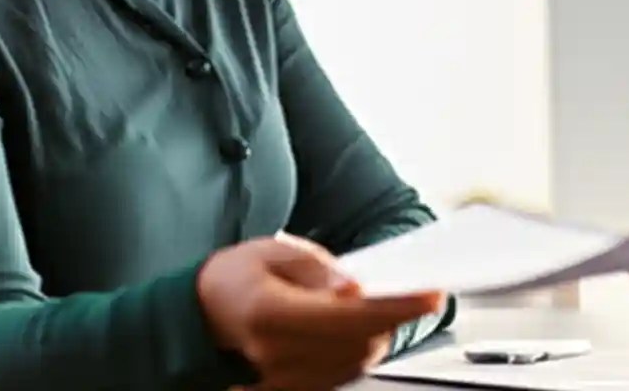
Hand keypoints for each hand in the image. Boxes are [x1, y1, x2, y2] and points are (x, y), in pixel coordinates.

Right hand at [199, 233, 443, 390]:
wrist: (197, 316)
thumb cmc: (236, 278)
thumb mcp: (274, 251)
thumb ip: (317, 270)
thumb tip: (355, 289)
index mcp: (270, 313)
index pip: (349, 316)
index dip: (396, 307)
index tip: (430, 295)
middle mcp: (275, 354)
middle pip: (359, 344)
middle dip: (390, 319)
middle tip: (405, 295)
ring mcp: (281, 379)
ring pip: (355, 364)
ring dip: (375, 336)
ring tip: (367, 309)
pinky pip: (340, 377)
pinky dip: (356, 353)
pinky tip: (351, 331)